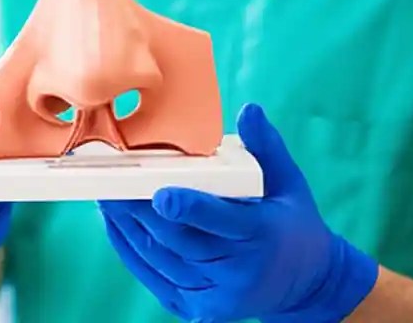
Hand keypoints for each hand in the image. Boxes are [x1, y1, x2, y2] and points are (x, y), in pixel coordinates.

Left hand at [99, 103, 379, 322]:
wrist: (307, 286)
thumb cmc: (292, 224)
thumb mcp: (289, 184)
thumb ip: (266, 148)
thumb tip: (249, 109)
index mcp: (263, 235)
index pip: (221, 220)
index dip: (189, 209)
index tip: (160, 194)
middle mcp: (240, 270)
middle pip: (180, 238)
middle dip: (140, 211)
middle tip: (109, 183)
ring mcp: (218, 295)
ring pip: (161, 258)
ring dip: (127, 227)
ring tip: (104, 196)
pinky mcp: (200, 310)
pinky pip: (155, 277)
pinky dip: (131, 250)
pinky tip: (115, 224)